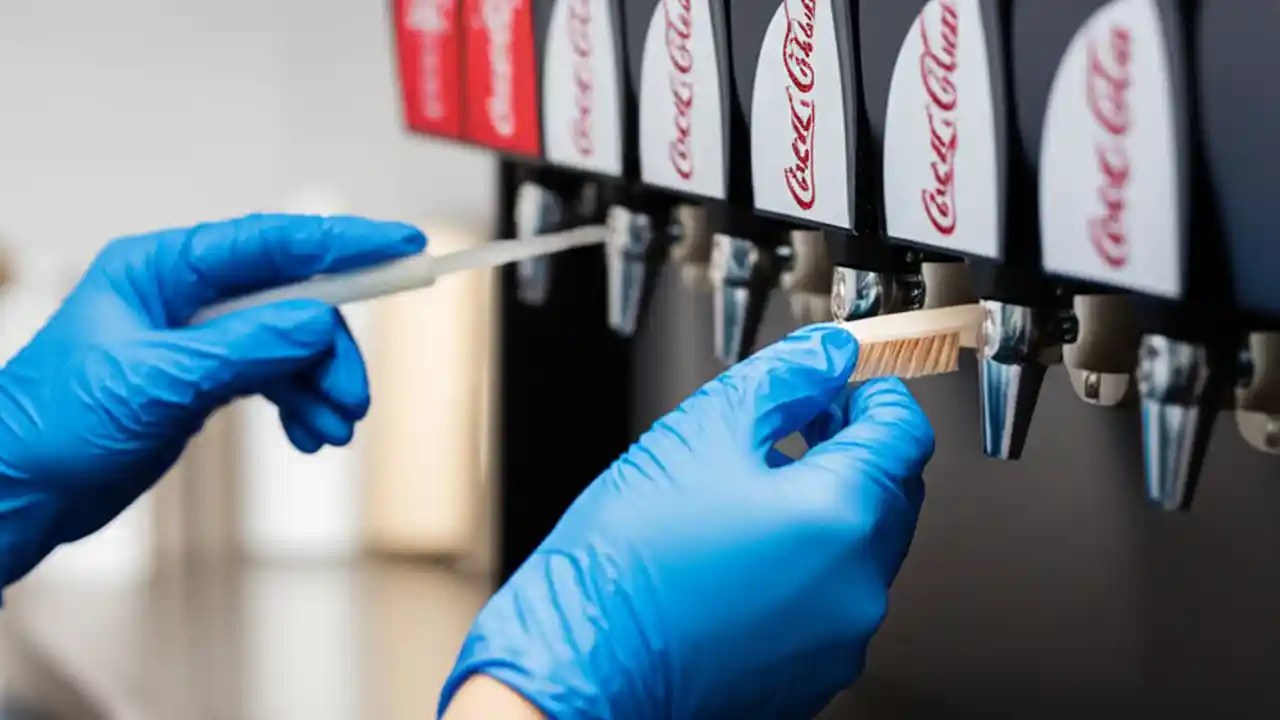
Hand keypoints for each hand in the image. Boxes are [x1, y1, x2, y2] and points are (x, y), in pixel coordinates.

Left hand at [0, 215, 423, 586]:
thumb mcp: (155, 381)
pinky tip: (308, 436)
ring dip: (320, 385)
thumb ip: (244, 347)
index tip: (398, 244)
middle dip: (330, 348)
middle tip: (353, 395)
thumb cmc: (54, 425)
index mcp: (162, 268)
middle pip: (292, 300)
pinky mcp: (206, 380)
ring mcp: (198, 339)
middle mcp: (185, 296)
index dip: (341, 243)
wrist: (21, 492)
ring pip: (290, 344)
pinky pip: (274, 379)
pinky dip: (298, 406)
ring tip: (333, 428)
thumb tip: (316, 324)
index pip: (270, 243)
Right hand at [441, 325, 933, 719]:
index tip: (848, 384)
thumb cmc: (627, 564)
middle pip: (892, 492)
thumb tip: (829, 356)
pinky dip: (805, 566)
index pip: (904, 434)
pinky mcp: (811, 674)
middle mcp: (857, 585)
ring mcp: (839, 639)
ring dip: (827, 508)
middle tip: (800, 425)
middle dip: (853, 448)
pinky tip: (744, 553)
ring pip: (860, 550)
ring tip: (755, 492)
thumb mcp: (702, 431)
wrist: (582, 668)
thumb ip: (784, 378)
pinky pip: (830, 602)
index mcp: (841, 516)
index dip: (877, 395)